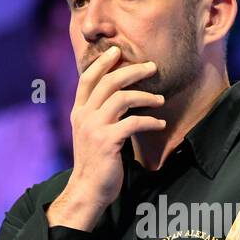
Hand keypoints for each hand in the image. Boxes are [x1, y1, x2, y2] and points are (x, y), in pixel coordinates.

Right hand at [47, 46, 165, 230]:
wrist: (87, 189)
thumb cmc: (95, 162)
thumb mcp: (91, 133)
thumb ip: (98, 114)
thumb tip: (118, 97)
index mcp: (79, 112)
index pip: (88, 79)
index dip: (102, 62)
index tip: (117, 50)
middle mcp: (84, 116)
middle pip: (108, 82)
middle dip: (132, 70)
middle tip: (152, 67)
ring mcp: (94, 128)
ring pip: (122, 98)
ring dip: (146, 96)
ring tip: (160, 100)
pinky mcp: (107, 141)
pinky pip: (133, 122)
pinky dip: (150, 121)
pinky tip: (160, 123)